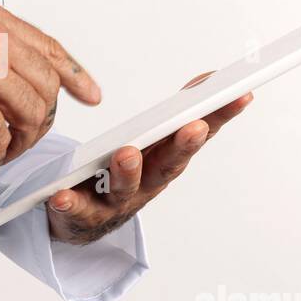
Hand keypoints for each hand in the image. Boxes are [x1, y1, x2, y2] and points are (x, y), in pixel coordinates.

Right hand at [0, 0, 100, 175]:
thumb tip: (18, 77)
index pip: (48, 47)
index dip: (74, 74)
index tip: (89, 92)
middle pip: (46, 85)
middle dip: (41, 118)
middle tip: (25, 134)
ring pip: (32, 114)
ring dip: (20, 141)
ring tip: (2, 150)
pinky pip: (2, 139)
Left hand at [46, 72, 252, 244]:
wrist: (82, 222)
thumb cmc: (122, 174)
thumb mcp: (152, 143)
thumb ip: (176, 112)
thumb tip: (208, 78)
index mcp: (164, 160)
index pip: (198, 135)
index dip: (221, 116)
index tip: (240, 94)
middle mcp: (147, 183)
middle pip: (169, 165)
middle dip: (183, 146)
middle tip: (193, 127)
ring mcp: (117, 202)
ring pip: (125, 188)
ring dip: (128, 171)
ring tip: (126, 154)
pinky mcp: (83, 215)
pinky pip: (77, 209)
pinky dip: (70, 203)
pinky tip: (60, 195)